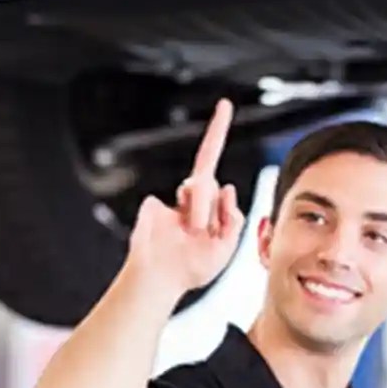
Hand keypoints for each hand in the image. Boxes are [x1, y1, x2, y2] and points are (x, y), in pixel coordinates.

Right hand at [125, 99, 246, 294]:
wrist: (160, 283)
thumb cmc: (193, 268)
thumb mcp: (226, 248)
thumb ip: (233, 218)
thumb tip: (228, 188)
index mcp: (205, 204)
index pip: (212, 164)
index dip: (217, 134)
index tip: (223, 104)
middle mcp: (188, 198)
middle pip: (208, 182)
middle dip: (209, 205)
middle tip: (199, 229)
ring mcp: (169, 202)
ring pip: (198, 191)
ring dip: (201, 212)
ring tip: (192, 235)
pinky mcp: (153, 207)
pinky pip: (176, 206)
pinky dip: (181, 222)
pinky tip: (173, 237)